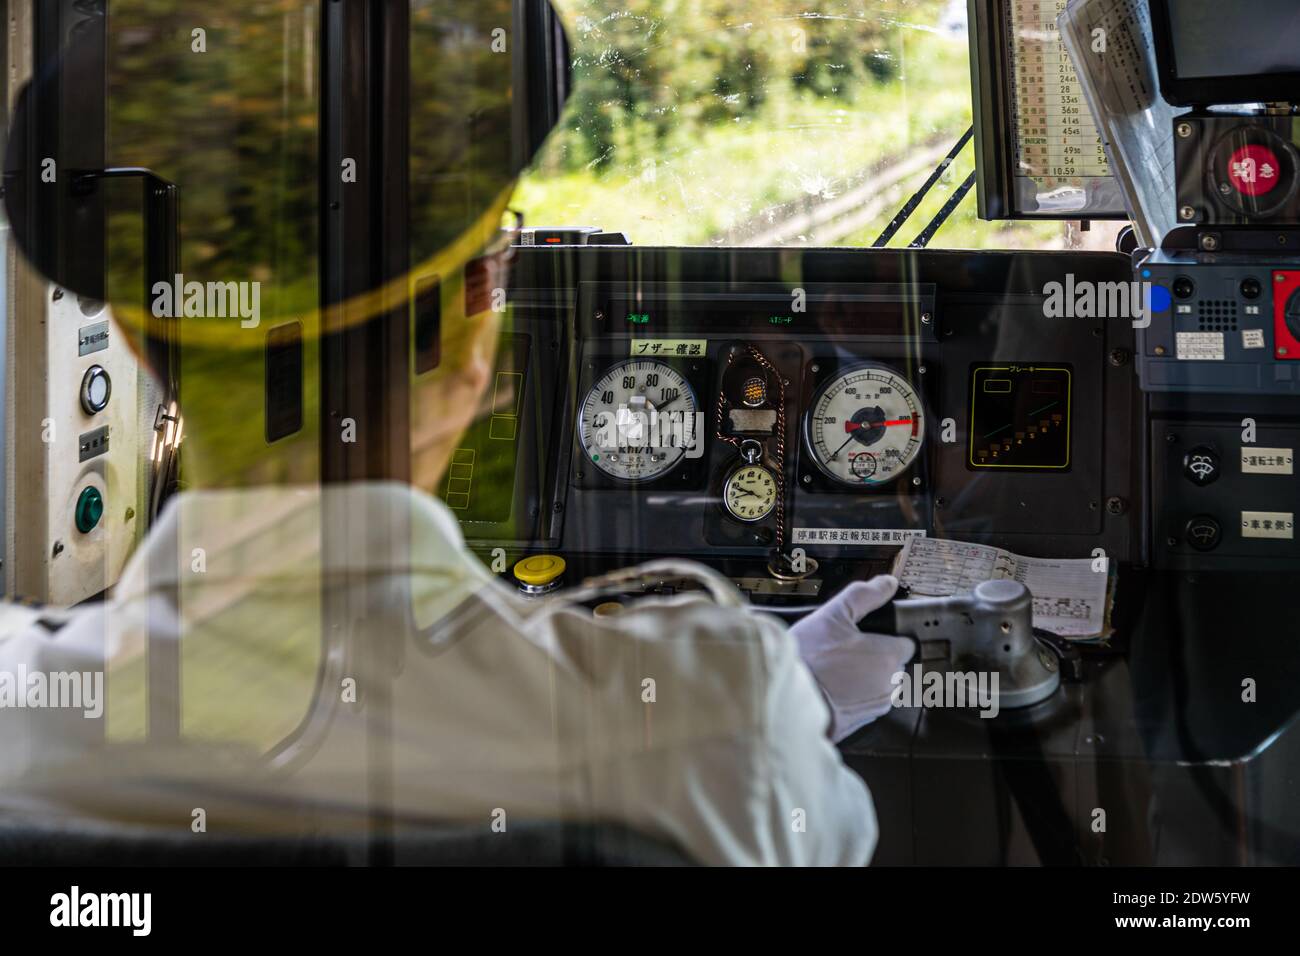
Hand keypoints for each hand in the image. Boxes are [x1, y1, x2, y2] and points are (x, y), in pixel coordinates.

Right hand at [789, 575, 916, 742]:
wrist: (788, 698)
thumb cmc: (810, 658)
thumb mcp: (833, 615)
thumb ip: (865, 595)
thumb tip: (887, 583)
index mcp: (890, 656)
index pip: (905, 642)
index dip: (885, 636)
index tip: (865, 636)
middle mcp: (891, 683)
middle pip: (892, 663)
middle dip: (874, 657)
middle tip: (844, 651)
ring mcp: (877, 705)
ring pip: (879, 684)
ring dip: (865, 677)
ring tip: (835, 669)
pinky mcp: (863, 722)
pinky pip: (865, 702)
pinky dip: (854, 695)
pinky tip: (832, 687)